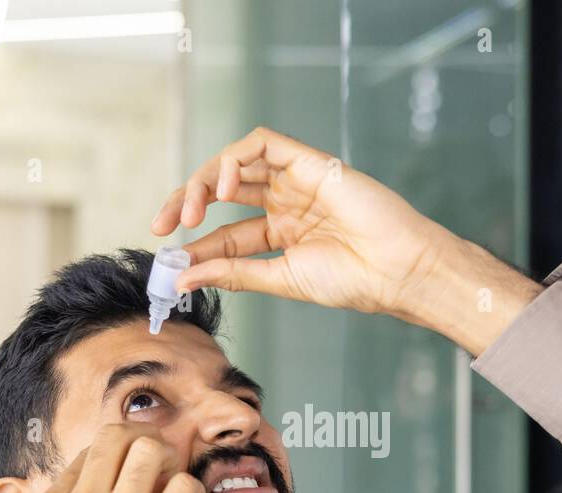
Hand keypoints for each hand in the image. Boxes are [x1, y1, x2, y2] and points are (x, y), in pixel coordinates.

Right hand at [25, 422, 205, 492]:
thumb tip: (71, 486)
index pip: (87, 455)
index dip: (113, 461)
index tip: (127, 481)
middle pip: (116, 436)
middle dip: (143, 440)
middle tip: (157, 464)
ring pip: (150, 451)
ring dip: (169, 460)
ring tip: (171, 483)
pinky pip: (183, 488)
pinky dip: (191, 490)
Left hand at [151, 127, 541, 352]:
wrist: (396, 270)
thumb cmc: (353, 280)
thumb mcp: (281, 278)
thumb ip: (233, 273)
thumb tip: (183, 279)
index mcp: (282, 234)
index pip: (225, 233)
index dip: (196, 245)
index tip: (170, 262)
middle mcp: (286, 202)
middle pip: (222, 191)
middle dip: (186, 203)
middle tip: (164, 226)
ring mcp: (296, 180)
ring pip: (234, 163)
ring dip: (202, 182)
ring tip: (188, 211)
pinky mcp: (308, 160)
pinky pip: (260, 143)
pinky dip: (233, 159)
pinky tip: (220, 188)